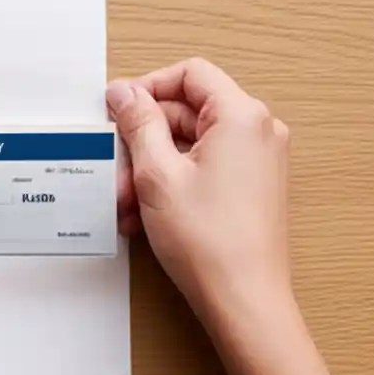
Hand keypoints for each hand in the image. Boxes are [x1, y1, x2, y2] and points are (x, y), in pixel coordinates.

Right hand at [108, 58, 290, 314]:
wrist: (243, 299)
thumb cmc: (209, 240)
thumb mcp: (156, 173)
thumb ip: (138, 123)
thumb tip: (123, 92)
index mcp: (242, 117)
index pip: (190, 74)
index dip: (148, 87)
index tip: (118, 111)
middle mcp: (257, 132)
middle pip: (187, 112)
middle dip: (144, 140)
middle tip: (115, 168)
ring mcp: (257, 161)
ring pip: (189, 145)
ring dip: (151, 168)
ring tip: (128, 201)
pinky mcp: (250, 187)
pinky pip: (202, 168)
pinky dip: (171, 183)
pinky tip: (144, 214)